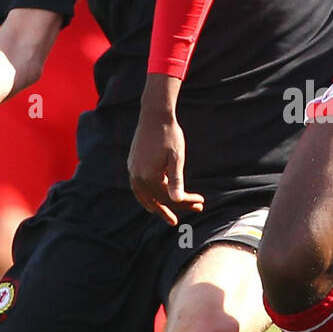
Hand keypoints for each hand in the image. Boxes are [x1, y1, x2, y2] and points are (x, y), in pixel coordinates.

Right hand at [128, 79, 204, 226]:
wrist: (154, 116)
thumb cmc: (169, 135)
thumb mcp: (176, 158)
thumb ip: (176, 180)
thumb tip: (176, 200)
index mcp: (150, 177)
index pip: (170, 198)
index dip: (187, 202)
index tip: (201, 201)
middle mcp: (138, 178)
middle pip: (159, 200)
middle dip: (178, 206)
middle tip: (195, 209)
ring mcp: (132, 172)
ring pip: (145, 197)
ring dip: (159, 207)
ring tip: (168, 215)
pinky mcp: (131, 166)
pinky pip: (138, 188)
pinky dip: (146, 197)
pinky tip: (152, 199)